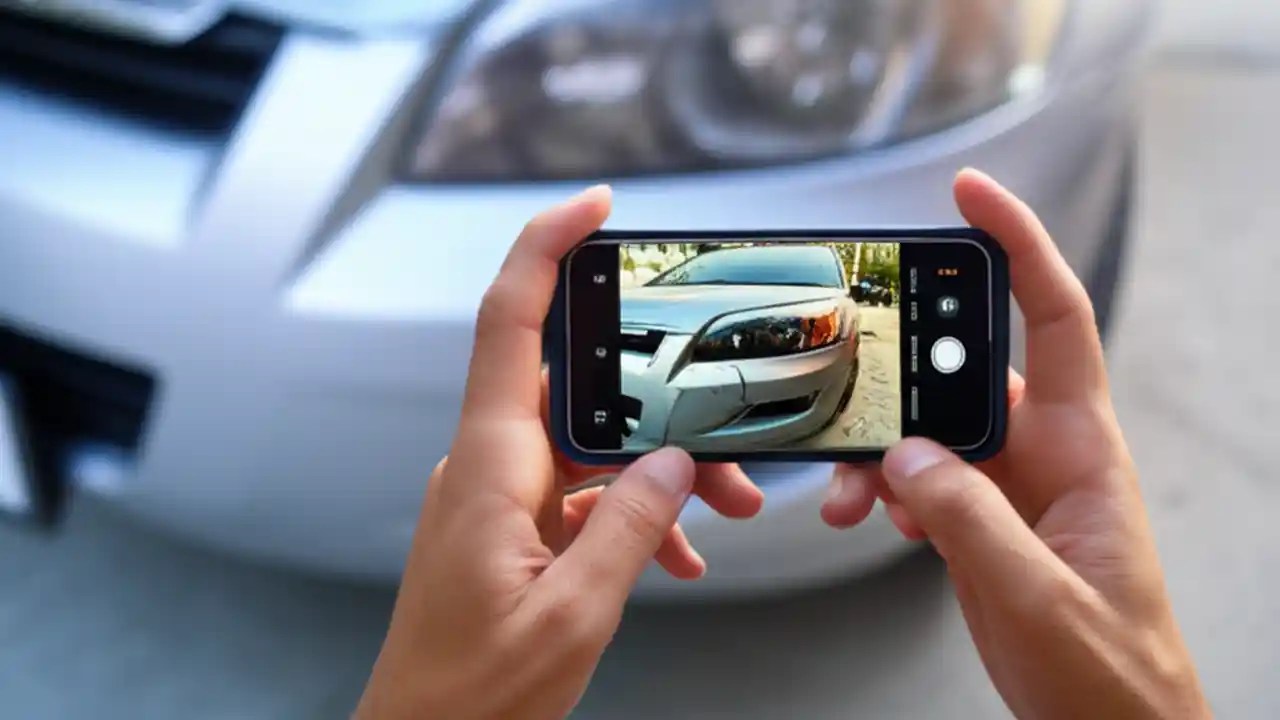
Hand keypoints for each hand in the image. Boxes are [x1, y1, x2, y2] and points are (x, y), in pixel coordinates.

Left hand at [355, 187, 762, 719]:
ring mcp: (499, 496)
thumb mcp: (572, 614)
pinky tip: (675, 553)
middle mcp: (490, 465)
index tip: (594, 208)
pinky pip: (582, 494)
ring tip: (720, 513)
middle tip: (724, 441)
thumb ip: (629, 528)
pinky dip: (632, 512)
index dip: (546, 248)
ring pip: (592, 447)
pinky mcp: (511, 527)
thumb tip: (675, 465)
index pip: (510, 322)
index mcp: (492, 466)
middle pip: (581, 389)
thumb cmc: (468, 695)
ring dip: (658, 471)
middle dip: (662, 403)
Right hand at [822, 170, 1209, 718]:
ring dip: (880, 453)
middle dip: (903, 370)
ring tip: (846, 492)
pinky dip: (885, 490)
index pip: (1055, 319)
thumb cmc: (1110, 673)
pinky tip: (869, 514)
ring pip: (929, 433)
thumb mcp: (1039, 595)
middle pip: (967, 374)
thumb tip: (909, 459)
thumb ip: (970, 521)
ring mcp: (1009, 491)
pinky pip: (921, 481)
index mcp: (1082, 451)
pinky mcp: (980, 525)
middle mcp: (1045, 457)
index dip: (1019, 247)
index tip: (971, 197)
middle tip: (851, 371)